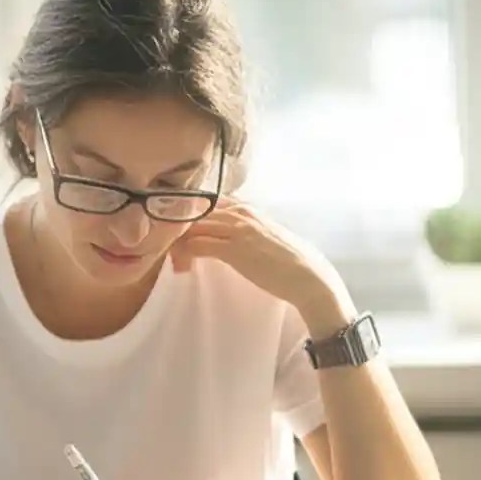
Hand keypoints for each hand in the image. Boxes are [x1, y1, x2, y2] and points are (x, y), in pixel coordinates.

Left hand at [171, 197, 351, 320]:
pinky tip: (182, 266)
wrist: (308, 276)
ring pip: (193, 227)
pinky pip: (198, 245)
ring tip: (176, 261)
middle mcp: (241, 213)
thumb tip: (229, 235)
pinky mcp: (234, 249)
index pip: (208, 204)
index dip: (191, 218)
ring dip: (179, 244)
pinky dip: (184, 254)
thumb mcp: (266, 235)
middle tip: (172, 251)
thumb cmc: (290, 260)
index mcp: (247, 208)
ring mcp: (237, 229)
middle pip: (196, 213)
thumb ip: (247, 229)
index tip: (181, 234)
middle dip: (179, 231)